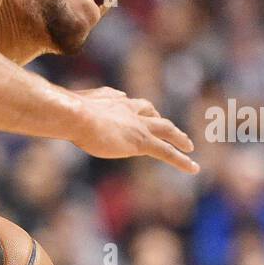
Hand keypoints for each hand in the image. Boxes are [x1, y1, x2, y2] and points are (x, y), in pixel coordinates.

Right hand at [69, 87, 198, 173]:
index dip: (141, 110)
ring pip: (167, 132)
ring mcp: (138, 127)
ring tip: (189, 146)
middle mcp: (130, 111)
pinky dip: (182, 160)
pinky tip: (194, 168)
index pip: (134, 105)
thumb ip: (94, 99)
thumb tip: (107, 97)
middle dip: (164, 123)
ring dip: (179, 138)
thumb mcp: (80, 103)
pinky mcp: (141, 143)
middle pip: (154, 116)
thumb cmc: (70, 112)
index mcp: (115, 102)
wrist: (77, 116)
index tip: (146, 113)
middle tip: (173, 130)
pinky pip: (167, 152)